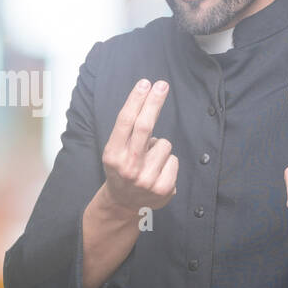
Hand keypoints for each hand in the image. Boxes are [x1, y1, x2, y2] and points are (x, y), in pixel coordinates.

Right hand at [99, 79, 178, 215]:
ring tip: (150, 161)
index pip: (125, 122)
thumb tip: (148, 101)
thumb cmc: (122, 169)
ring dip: (160, 148)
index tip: (145, 83)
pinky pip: (174, 160)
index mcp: (113, 155)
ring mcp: (147, 179)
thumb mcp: (114, 151)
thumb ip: (128, 132)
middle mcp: (128, 166)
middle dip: (154, 103)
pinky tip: (158, 171)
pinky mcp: (163, 188)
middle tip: (162, 85)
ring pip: (165, 144)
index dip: (136, 100)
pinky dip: (168, 162)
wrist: (123, 203)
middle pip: (145, 127)